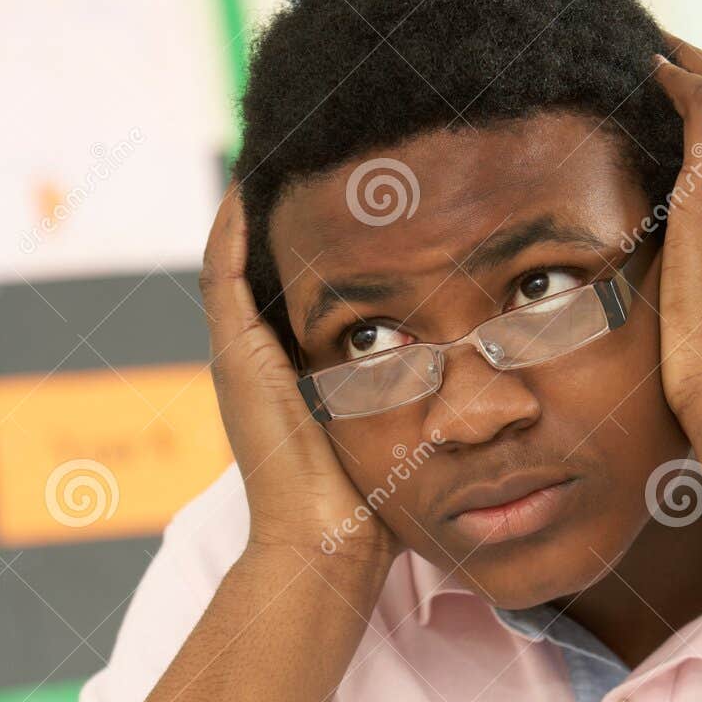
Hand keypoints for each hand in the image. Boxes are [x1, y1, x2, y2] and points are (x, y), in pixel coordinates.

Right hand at [200, 183, 397, 566]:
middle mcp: (261, 361)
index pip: (303, 292)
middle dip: (289, 215)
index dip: (321, 246)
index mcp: (296, 373)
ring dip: (255, 209)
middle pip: (267, 267)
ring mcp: (241, 359)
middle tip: (320, 160)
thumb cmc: (373, 504)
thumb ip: (418, 393)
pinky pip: (222, 278)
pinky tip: (248, 188)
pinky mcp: (235, 360)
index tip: (355, 200)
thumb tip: (478, 375)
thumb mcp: (399, 427)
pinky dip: (230, 231)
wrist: (330, 544)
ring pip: (237, 262)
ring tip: (284, 157)